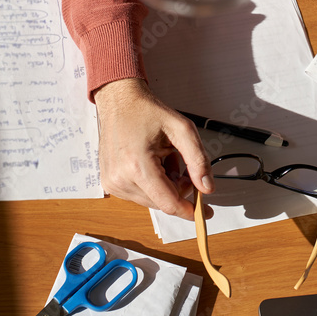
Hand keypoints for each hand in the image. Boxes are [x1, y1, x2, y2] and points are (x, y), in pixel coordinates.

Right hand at [94, 78, 212, 219]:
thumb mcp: (182, 129)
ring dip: (165, 185)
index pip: (168, 202)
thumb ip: (198, 160)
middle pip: (162, 202)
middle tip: (181, 162)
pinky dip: (152, 183)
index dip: (190, 210)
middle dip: (179, 188)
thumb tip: (207, 187)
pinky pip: (139, 195)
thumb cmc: (147, 112)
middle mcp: (121, 178)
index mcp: (137, 165)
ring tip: (163, 157)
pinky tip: (152, 162)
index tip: (206, 212)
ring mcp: (112, 183)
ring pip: (152, 200)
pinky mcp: (109, 183)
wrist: (119, 102)